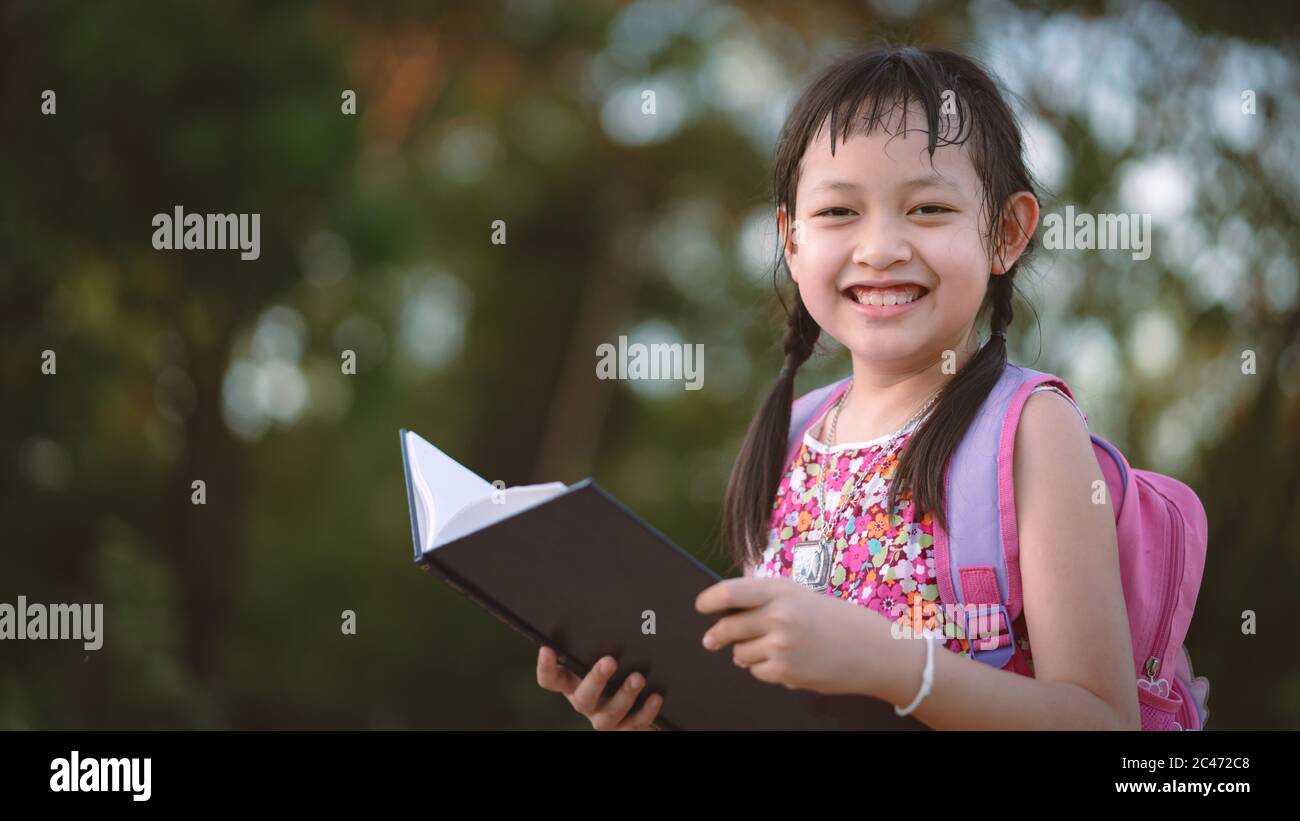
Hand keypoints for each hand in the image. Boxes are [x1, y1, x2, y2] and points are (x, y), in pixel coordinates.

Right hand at [536, 646, 663, 729]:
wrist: (631, 702)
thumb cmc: (612, 665)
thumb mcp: (596, 654)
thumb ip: (595, 640)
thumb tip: (609, 599)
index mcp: (571, 683)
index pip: (550, 679)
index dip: (545, 667)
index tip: (547, 648)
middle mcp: (585, 702)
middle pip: (583, 697)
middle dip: (596, 679)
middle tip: (610, 661)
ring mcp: (603, 718)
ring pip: (609, 714)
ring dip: (625, 695)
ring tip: (639, 678)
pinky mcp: (624, 728)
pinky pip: (634, 724)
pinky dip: (646, 711)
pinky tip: (656, 697)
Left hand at [695, 576, 887, 695]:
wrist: (872, 650)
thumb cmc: (837, 620)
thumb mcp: (801, 596)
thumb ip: (766, 599)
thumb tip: (727, 608)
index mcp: (781, 591)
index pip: (732, 592)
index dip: (710, 599)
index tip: (701, 606)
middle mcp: (779, 616)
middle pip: (728, 627)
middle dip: (717, 634)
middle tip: (712, 639)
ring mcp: (781, 646)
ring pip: (739, 653)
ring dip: (745, 652)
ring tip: (771, 648)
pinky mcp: (785, 672)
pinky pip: (756, 671)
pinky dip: (764, 669)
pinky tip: (786, 662)